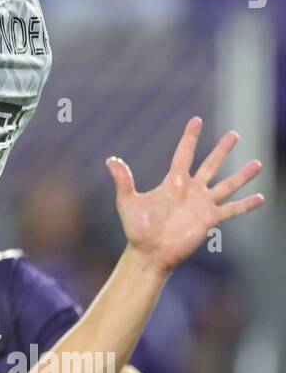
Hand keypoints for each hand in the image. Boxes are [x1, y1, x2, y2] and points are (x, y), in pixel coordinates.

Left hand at [106, 117, 262, 276]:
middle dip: (223, 149)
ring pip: (227, 185)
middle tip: (235, 134)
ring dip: (242, 175)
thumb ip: (123, 181)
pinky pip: (232, 210)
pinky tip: (260, 198)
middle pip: (211, 164)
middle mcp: (191, 190)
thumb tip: (111, 160)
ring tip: (257, 163)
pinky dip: (246, 205)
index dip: (190, 137)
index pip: (184, 153)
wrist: (149, 253)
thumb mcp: (128, 202)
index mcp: (173, 182)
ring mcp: (202, 204)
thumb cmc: (137, 229)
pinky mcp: (210, 220)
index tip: (197, 120)